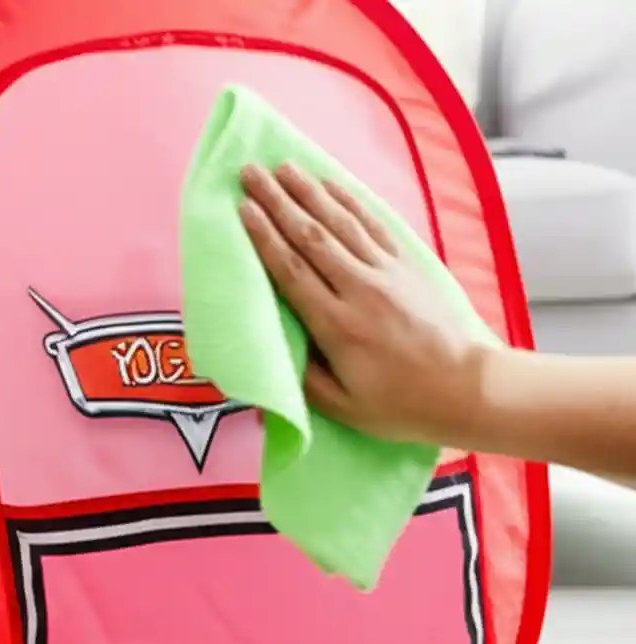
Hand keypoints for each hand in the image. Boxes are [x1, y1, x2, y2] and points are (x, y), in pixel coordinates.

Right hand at [238, 163, 489, 445]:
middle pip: (311, 236)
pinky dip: (350, 202)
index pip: (291, 271)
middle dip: (278, 201)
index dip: (264, 237)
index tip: (243, 209)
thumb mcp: (343, 407)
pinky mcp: (407, 266)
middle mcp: (359, 289)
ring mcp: (386, 273)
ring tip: (283, 167)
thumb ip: (303, 378)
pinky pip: (373, 225)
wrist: (469, 389)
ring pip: (341, 223)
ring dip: (309, 191)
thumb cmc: (401, 405)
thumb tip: (273, 349)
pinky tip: (330, 184)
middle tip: (250, 173)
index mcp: (336, 325)